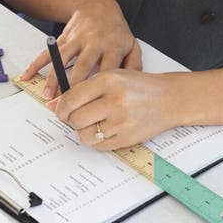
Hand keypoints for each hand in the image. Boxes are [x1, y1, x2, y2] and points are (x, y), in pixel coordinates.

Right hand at [21, 0, 141, 98]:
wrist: (98, 6)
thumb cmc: (116, 31)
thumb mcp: (131, 45)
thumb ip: (134, 66)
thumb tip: (133, 87)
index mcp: (112, 47)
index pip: (107, 71)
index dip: (100, 89)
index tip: (94, 108)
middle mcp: (94, 42)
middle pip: (82, 67)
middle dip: (73, 88)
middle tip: (67, 107)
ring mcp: (77, 39)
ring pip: (62, 59)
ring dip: (53, 78)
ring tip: (47, 96)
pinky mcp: (64, 38)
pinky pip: (47, 52)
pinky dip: (36, 64)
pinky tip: (27, 76)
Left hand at [49, 69, 173, 150]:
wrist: (168, 98)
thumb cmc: (137, 86)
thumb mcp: (111, 77)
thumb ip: (83, 89)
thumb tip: (55, 105)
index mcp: (108, 80)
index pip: (72, 98)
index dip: (60, 107)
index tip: (59, 110)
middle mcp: (115, 100)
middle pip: (76, 118)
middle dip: (71, 120)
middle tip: (75, 117)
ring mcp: (122, 121)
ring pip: (85, 135)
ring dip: (83, 131)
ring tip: (92, 122)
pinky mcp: (127, 138)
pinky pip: (99, 146)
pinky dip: (96, 140)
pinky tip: (104, 129)